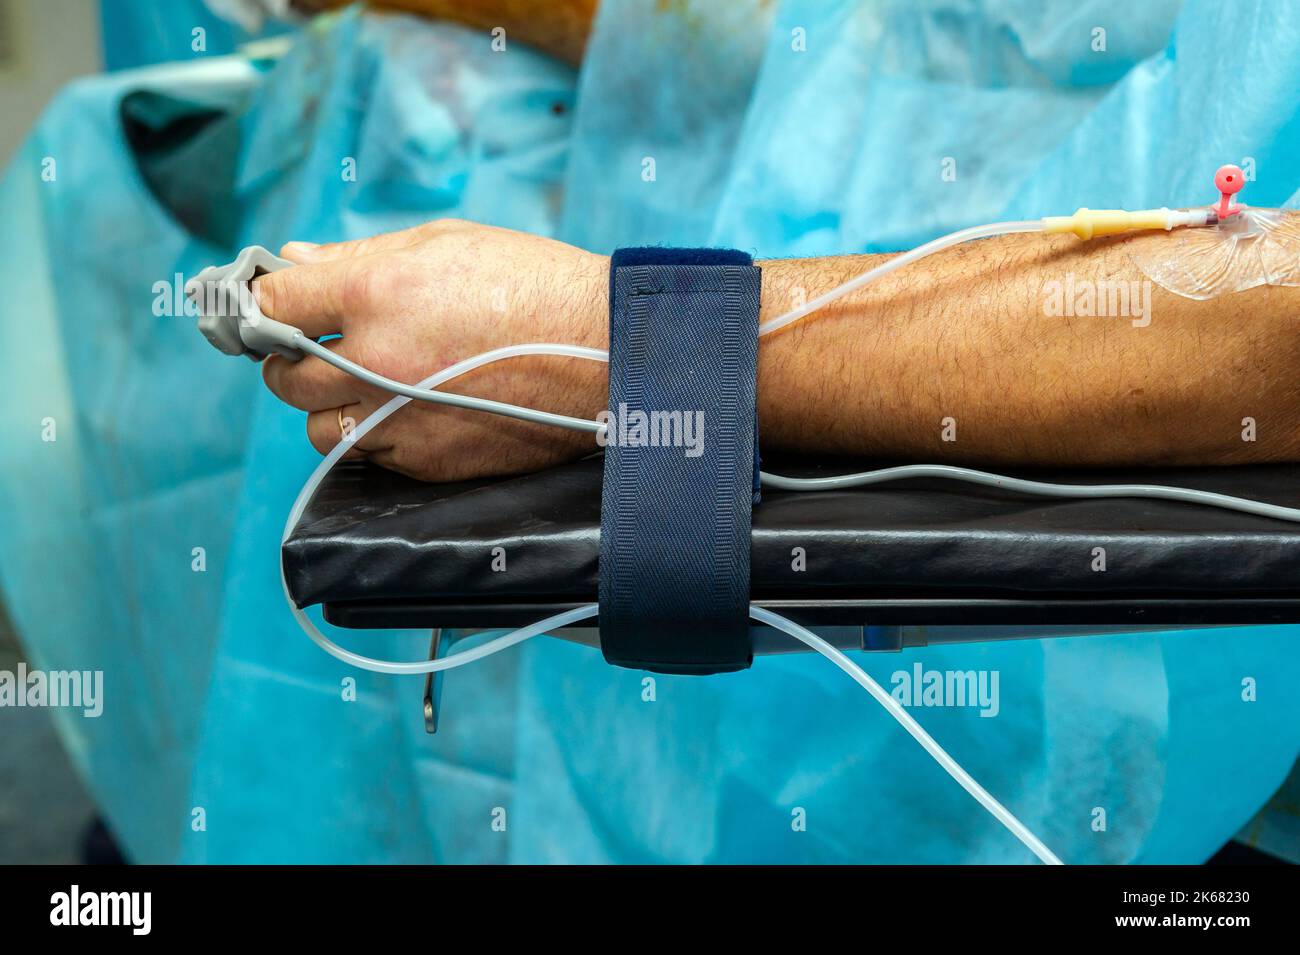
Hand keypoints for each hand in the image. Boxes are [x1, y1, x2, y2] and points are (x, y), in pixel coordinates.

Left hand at [256, 220, 608, 480]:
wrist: (601, 352)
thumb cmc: (531, 284)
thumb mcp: (446, 244)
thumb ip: (360, 255)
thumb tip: (294, 262)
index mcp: (376, 293)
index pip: (276, 303)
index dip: (264, 301)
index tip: (268, 305)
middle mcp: (377, 361)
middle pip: (284, 376)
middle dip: (288, 359)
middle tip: (311, 346)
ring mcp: (400, 419)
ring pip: (318, 429)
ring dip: (326, 406)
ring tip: (361, 385)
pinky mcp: (427, 460)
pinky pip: (369, 456)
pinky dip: (373, 435)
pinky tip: (407, 409)